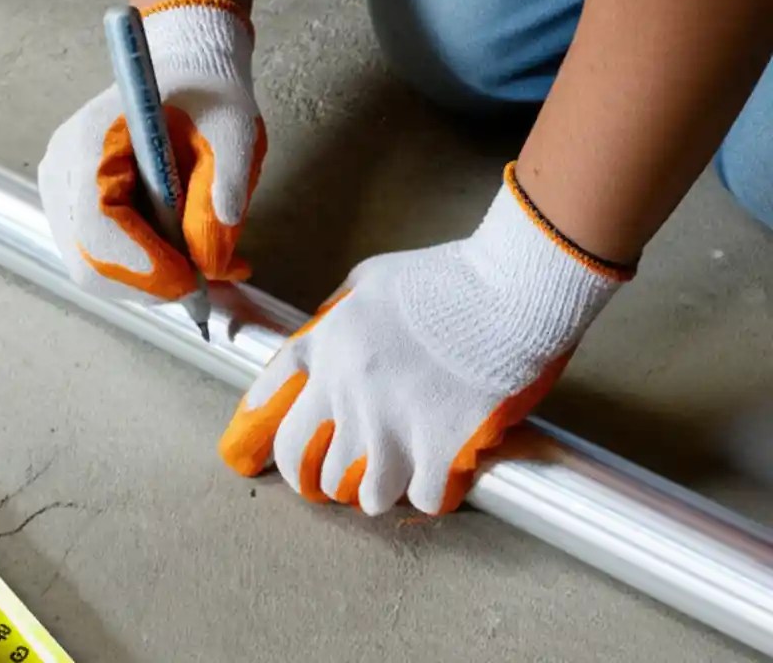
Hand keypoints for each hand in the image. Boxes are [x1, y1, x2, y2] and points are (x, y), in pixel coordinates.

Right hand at [38, 0, 266, 303]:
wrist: (185, 64)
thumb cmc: (206, 93)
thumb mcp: (233, 134)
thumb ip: (223, 194)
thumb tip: (211, 264)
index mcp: (92, 142)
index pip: (98, 230)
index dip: (145, 267)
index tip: (195, 280)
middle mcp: (63, 169)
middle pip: (89, 262)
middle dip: (149, 283)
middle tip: (203, 280)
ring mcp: (63, 189)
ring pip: (92, 268)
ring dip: (146, 279)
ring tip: (196, 263)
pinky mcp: (73, 204)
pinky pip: (97, 256)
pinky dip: (139, 266)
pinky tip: (174, 251)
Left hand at [218, 163, 631, 514]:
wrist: (508, 291)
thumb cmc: (447, 278)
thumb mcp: (370, 280)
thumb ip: (338, 315)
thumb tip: (325, 340)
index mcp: (327, 352)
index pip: (271, 406)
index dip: (270, 435)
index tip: (277, 452)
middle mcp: (347, 395)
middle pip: (304, 463)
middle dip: (315, 476)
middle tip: (334, 478)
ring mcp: (391, 427)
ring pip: (362, 495)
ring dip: (375, 489)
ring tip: (393, 476)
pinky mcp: (438, 451)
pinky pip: (421, 500)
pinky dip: (431, 493)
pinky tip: (442, 474)